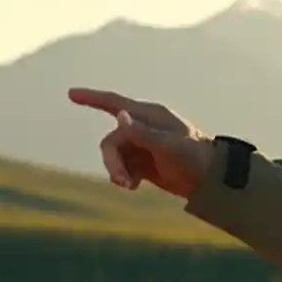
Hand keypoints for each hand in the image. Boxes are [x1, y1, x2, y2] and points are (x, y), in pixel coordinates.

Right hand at [68, 88, 216, 198]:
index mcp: (149, 116)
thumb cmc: (194, 156)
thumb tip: (120, 115)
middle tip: (121, 181)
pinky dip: (125, 178)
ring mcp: (143, 146)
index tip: (71, 94)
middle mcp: (142, 128)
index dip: (92, 98)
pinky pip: (124, 168)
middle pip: (112, 141)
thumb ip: (143, 132)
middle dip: (112, 161)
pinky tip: (134, 187)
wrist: (210, 179)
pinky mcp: (144, 164)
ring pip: (116, 157)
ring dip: (117, 172)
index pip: (114, 103)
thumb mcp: (169, 145)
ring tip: (128, 186)